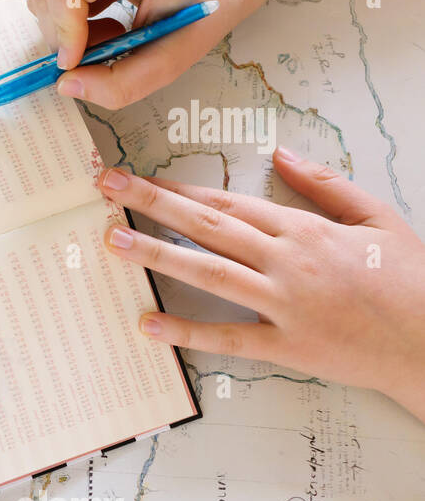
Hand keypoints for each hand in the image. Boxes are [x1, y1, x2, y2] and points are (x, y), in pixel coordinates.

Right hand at [27, 0, 253, 109]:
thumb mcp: (172, 58)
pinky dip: (69, 12)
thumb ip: (121, 84)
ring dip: (68, 26)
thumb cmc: (201, 7)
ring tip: (110, 28)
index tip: (76, 63)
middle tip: (106, 46)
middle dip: (65, 35)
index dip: (62, 32)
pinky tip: (103, 11)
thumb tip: (66, 85)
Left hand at [96, 148, 424, 422]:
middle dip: (153, 204)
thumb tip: (281, 154)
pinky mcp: (288, 346)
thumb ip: (326, 185)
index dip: (179, 188)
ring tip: (115, 240)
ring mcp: (285, 304)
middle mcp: (288, 261)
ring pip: (210, 272)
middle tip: (107, 188)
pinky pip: (229, 337)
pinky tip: (149, 323)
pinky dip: (187, 331)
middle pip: (208, 226)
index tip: (141, 177)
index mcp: (306, 229)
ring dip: (159, 254)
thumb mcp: (377, 218)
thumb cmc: (410, 280)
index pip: (228, 203)